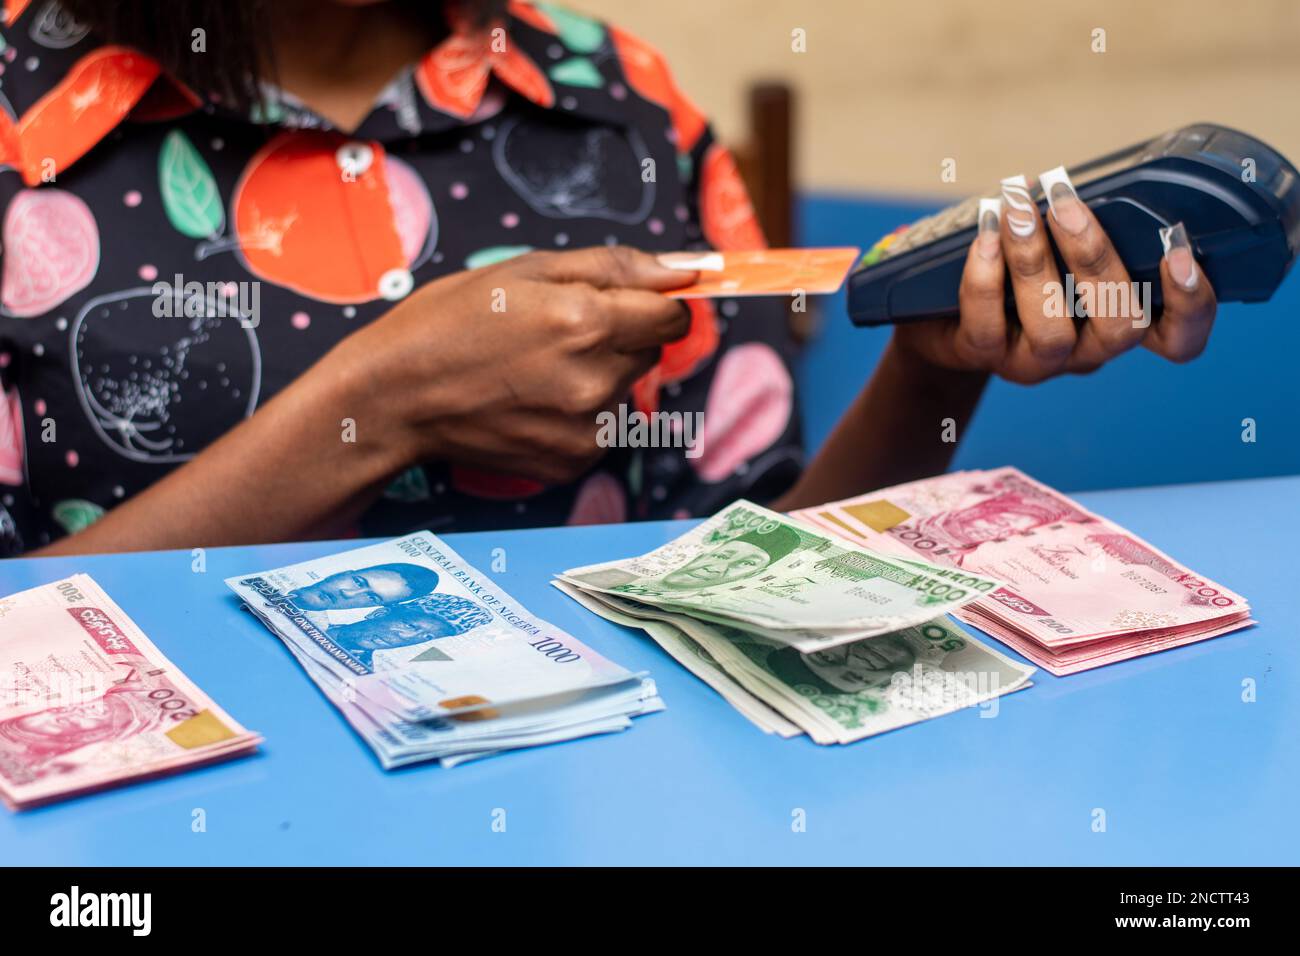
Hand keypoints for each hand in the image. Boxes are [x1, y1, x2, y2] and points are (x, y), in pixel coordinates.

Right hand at [323, 247, 693, 483]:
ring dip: (597, 374)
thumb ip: (614, 265)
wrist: (395, 399)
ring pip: (625, 390)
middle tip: (554, 332)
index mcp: (586, 322)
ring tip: (534, 369)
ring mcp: (586, 429)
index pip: (674, 316)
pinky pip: (602, 427)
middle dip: (619, 335)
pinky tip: (530, 401)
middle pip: (650, 351)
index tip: (625, 301)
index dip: (653, 303)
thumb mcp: (525, 269)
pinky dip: (578, 412)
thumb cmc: (450, 323)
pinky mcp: (573, 462)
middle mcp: (595, 381)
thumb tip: (685, 268)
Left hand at [894, 176, 1217, 382]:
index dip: (1192, 305)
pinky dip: (985, 278)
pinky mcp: (983, 359)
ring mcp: (1034, 363)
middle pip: (1119, 328)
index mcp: (1117, 319)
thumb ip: (1079, 225)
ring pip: (1053, 332)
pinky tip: (983, 237)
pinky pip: (987, 328)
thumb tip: (1069, 184)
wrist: (941, 314)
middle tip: (1066, 205)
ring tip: (1017, 211)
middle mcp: (1085, 352)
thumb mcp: (1054, 246)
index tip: (1177, 250)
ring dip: (1035, 263)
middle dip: (1095, 260)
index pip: (1177, 338)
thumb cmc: (1012, 269)